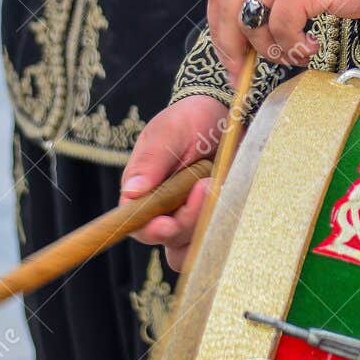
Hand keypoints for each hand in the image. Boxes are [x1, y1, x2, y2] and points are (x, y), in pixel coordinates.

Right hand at [121, 95, 229, 271]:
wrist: (225, 115)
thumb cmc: (189, 120)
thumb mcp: (168, 133)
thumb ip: (150, 162)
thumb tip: (130, 192)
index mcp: (142, 193)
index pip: (137, 226)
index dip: (150, 231)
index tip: (166, 224)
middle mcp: (164, 211)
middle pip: (169, 239)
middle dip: (186, 221)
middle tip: (205, 185)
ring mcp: (192, 217)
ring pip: (193, 244)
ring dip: (206, 222)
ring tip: (215, 183)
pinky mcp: (216, 218)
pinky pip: (219, 237)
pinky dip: (225, 222)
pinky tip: (228, 191)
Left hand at [205, 0, 359, 81]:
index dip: (219, 28)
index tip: (229, 57)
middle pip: (227, 9)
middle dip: (234, 48)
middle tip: (243, 74)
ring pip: (253, 24)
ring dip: (271, 49)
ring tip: (294, 51)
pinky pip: (282, 31)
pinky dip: (294, 47)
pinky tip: (311, 46)